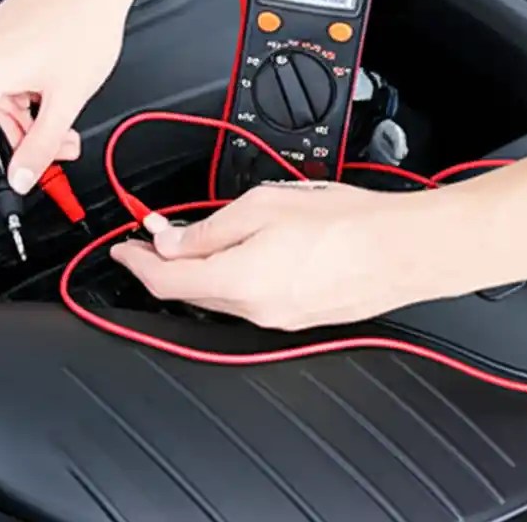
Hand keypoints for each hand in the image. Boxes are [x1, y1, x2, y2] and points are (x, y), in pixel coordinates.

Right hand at [0, 0, 134, 214]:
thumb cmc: (83, 18)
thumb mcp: (66, 99)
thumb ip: (41, 147)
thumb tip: (23, 177)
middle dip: (22, 146)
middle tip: (55, 156)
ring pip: (0, 104)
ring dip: (31, 122)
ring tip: (67, 124)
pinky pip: (5, 81)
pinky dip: (29, 98)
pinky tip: (57, 95)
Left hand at [110, 182, 471, 330]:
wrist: (405, 250)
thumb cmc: (346, 224)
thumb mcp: (263, 206)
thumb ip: (209, 227)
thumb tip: (170, 238)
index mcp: (238, 280)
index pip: (165, 280)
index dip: (136, 262)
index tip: (121, 248)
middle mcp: (253, 310)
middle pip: (187, 291)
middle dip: (163, 264)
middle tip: (152, 236)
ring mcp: (277, 319)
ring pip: (218, 296)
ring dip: (197, 270)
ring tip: (194, 238)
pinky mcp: (298, 317)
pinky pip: (247, 299)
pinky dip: (230, 277)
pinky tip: (238, 254)